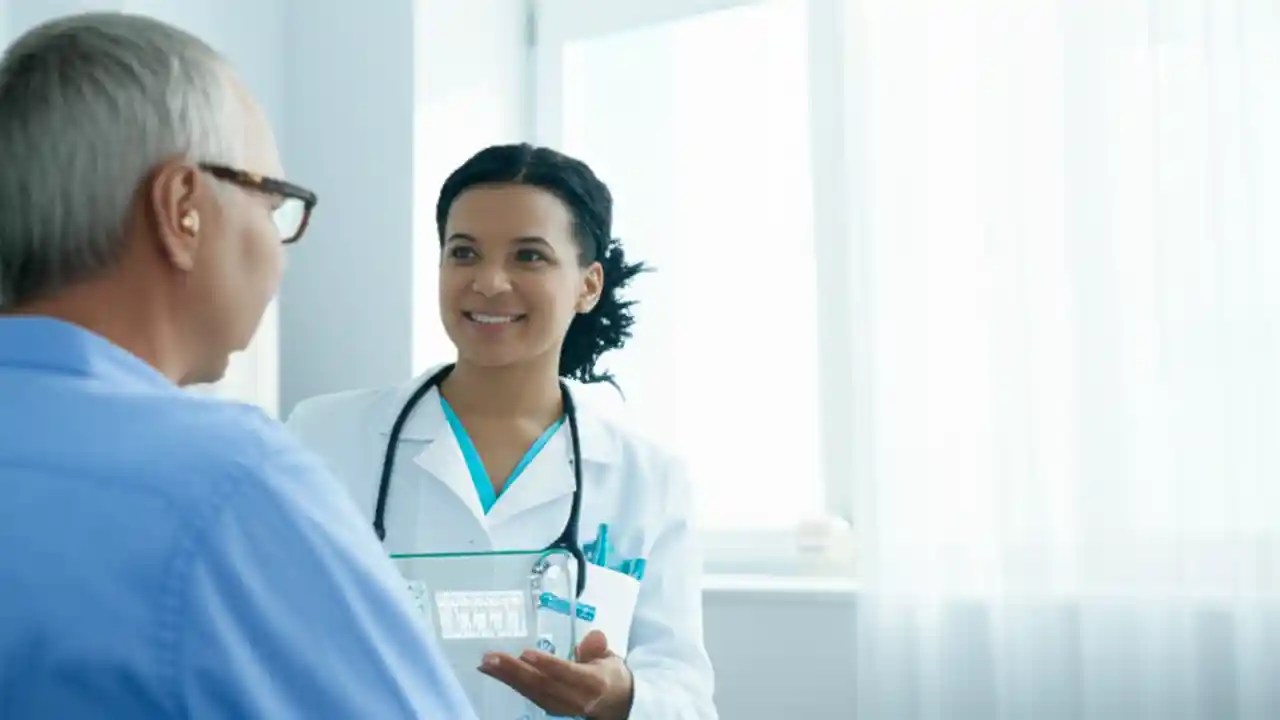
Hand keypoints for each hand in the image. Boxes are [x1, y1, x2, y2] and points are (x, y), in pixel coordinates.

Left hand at [478, 630, 633, 718]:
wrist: (616, 706)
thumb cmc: (610, 676)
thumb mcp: (611, 660)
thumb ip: (599, 649)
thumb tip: (594, 637)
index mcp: (593, 683)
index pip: (567, 673)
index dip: (547, 664)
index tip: (526, 653)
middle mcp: (574, 699)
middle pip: (542, 685)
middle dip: (514, 671)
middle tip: (491, 658)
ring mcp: (560, 707)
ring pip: (531, 692)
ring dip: (506, 677)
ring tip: (485, 663)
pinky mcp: (549, 707)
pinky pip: (528, 695)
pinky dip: (509, 683)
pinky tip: (494, 672)